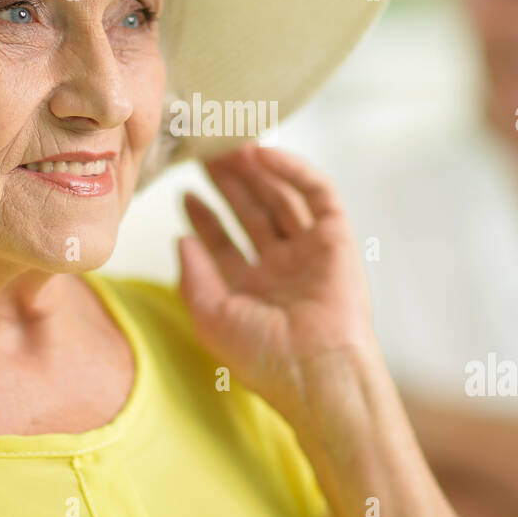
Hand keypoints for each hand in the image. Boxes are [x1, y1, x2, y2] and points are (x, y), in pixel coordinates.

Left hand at [176, 142, 375, 423]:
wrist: (315, 370)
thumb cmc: (264, 358)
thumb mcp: (211, 317)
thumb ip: (193, 276)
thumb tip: (181, 239)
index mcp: (253, 290)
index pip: (225, 243)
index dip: (205, 217)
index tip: (185, 193)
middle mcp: (282, 268)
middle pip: (252, 213)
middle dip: (228, 184)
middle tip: (204, 153)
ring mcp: (310, 251)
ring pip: (281, 198)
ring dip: (256, 171)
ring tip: (228, 146)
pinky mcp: (337, 238)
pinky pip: (316, 194)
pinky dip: (293, 171)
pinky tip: (264, 155)